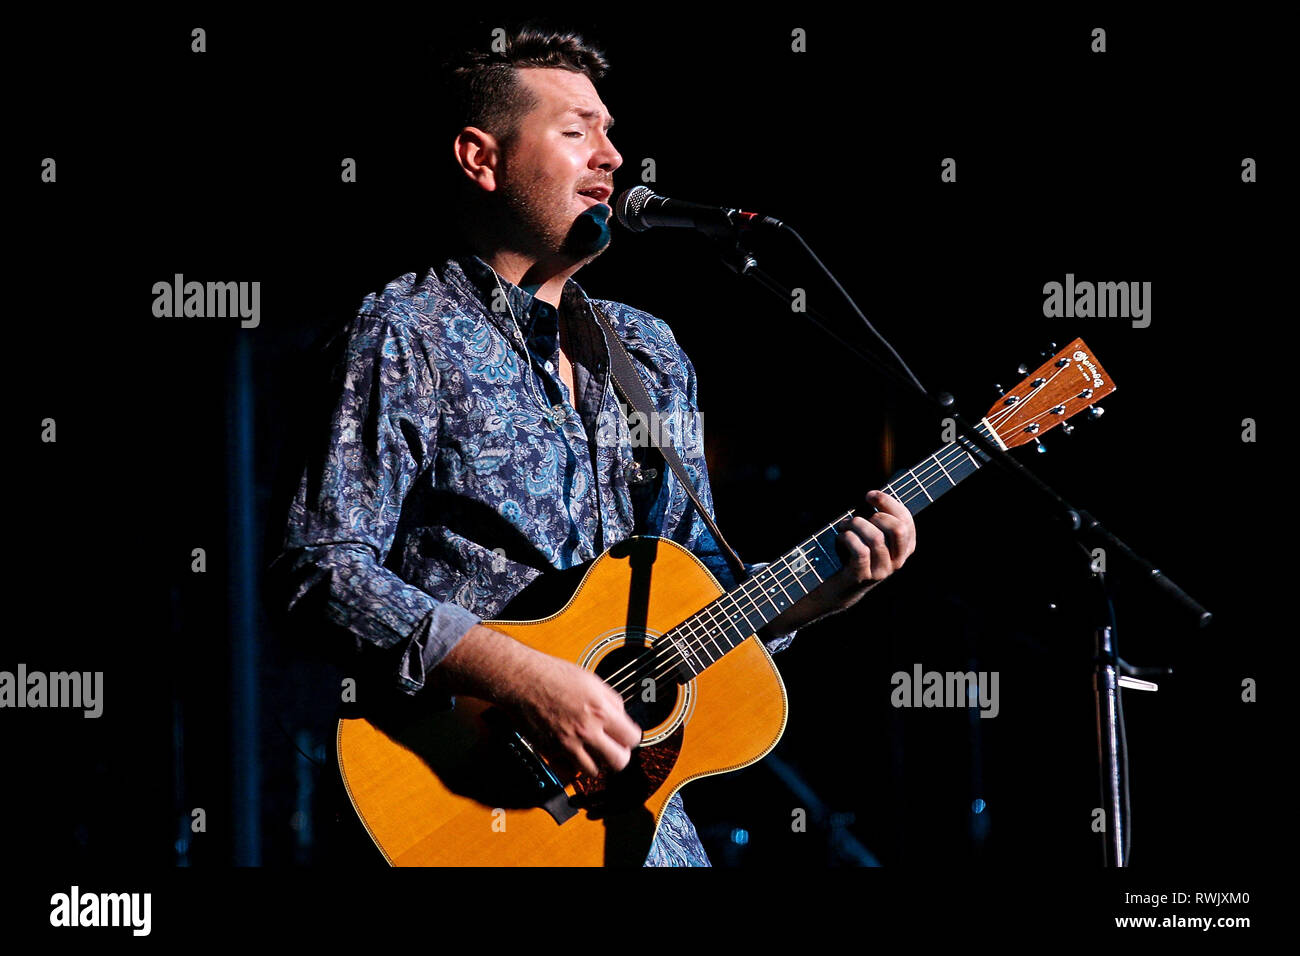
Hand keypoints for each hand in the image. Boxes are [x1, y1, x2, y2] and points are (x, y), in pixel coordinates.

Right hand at [503, 651, 642, 779]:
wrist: (522, 680)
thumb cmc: (553, 674)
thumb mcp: (592, 680)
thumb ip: (611, 701)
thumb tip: (621, 717)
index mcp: (600, 710)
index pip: (631, 738)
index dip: (631, 737)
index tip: (626, 735)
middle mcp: (586, 730)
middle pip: (618, 762)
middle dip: (619, 755)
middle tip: (614, 747)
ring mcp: (567, 744)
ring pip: (594, 771)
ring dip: (596, 762)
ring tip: (592, 749)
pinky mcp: (550, 751)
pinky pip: (568, 771)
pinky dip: (572, 767)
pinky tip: (573, 755)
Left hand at [821, 489, 915, 609]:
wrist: (839, 590)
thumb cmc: (854, 555)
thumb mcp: (870, 536)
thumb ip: (878, 519)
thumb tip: (875, 495)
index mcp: (905, 548)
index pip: (905, 520)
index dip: (888, 502)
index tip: (869, 495)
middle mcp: (897, 561)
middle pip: (898, 528)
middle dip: (876, 514)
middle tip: (858, 516)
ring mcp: (881, 571)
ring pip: (876, 538)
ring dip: (856, 524)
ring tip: (844, 525)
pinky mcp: (862, 577)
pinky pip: (860, 551)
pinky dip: (847, 538)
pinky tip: (840, 537)